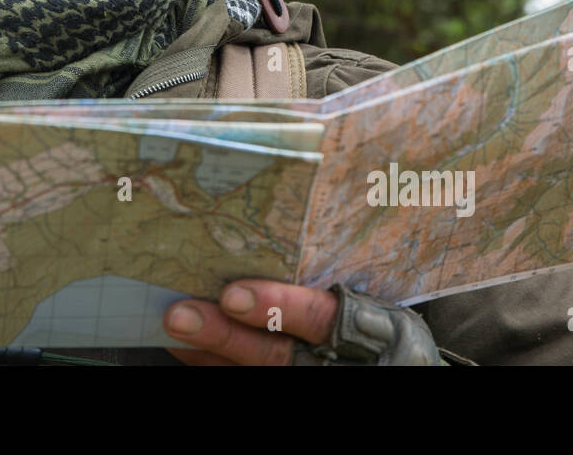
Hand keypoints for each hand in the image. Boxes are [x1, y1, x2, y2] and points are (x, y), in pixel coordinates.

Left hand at [162, 279, 443, 365]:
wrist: (399, 356)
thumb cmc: (390, 309)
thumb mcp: (383, 283)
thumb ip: (335, 259)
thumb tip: (284, 191)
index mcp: (375, 326)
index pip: (324, 318)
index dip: (279, 308)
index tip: (233, 295)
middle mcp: (342, 359)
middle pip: (279, 355)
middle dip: (228, 336)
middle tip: (180, 313)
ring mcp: (313, 373)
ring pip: (259, 371)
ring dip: (211, 350)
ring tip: (174, 323)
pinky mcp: (288, 381)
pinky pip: (242, 379)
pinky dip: (211, 363)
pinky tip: (184, 345)